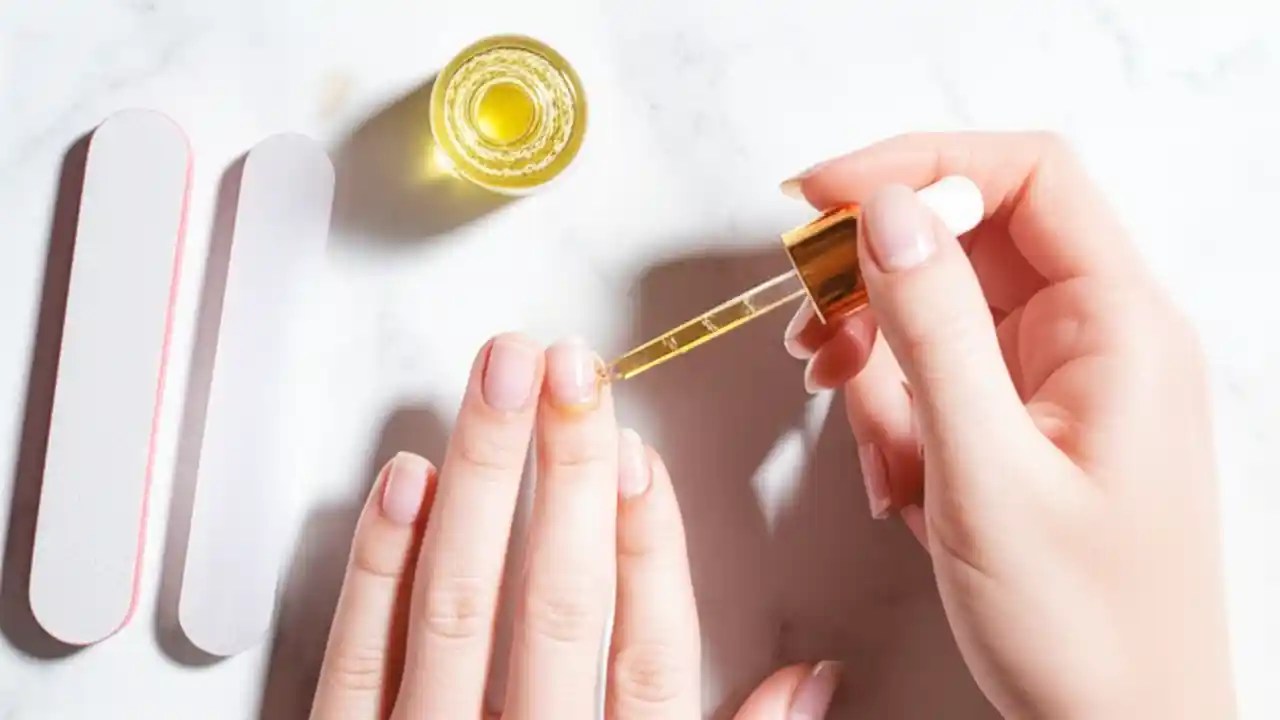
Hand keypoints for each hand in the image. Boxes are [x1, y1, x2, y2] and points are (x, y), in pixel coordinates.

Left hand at [310, 335, 843, 719]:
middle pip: (553, 606)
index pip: (647, 651)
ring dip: (481, 481)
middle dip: (564, 475)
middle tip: (570, 373)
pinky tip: (405, 480)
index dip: (648, 544)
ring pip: (456, 606)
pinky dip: (378, 563)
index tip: (637, 454)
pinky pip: (356, 657)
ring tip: (498, 385)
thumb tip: (813, 681)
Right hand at [782, 133, 1235, 716]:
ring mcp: (1057, 380)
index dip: (918, 164)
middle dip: (878, 284)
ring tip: (877, 449)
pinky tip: (900, 480)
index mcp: (1120, 326)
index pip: (1026, 176)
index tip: (823, 196)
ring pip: (939, 314)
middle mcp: (1095, 336)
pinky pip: (940, 377)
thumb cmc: (1084, 625)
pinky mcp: (1024, 421)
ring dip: (881, 365)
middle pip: (967, 240)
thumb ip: (934, 333)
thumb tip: (885, 214)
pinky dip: (896, 415)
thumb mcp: (988, 474)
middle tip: (816, 336)